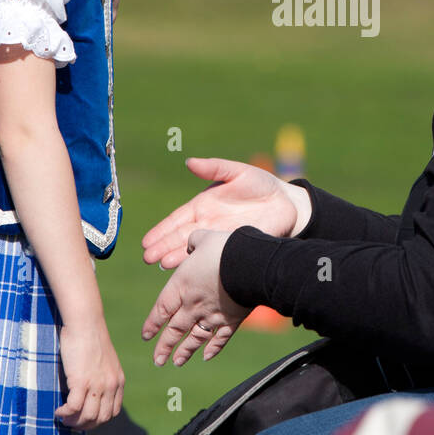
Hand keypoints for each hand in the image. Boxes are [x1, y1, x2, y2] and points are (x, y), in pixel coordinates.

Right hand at [54, 319, 124, 429]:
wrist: (85, 322)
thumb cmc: (90, 338)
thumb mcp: (104, 362)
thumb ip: (102, 377)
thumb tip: (89, 393)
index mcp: (118, 380)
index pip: (113, 412)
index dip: (98, 420)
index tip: (85, 419)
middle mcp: (111, 385)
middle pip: (101, 418)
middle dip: (85, 425)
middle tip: (72, 422)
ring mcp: (97, 384)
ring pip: (87, 417)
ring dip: (74, 421)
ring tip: (63, 417)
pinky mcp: (81, 381)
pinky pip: (73, 408)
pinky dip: (65, 413)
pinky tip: (58, 410)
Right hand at [142, 157, 307, 268]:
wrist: (287, 203)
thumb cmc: (261, 184)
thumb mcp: (237, 172)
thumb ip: (214, 168)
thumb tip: (190, 162)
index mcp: (203, 206)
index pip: (177, 220)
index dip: (161, 231)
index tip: (146, 241)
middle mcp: (207, 224)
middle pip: (180, 238)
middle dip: (163, 247)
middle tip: (147, 257)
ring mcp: (219, 238)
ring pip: (194, 250)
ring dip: (177, 258)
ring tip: (162, 264)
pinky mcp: (233, 247)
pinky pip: (213, 258)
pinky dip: (200, 265)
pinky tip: (188, 272)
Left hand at [143, 229, 250, 365]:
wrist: (250, 265)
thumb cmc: (224, 249)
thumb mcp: (203, 238)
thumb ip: (193, 242)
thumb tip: (191, 244)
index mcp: (181, 286)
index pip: (161, 309)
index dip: (153, 324)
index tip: (146, 336)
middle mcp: (193, 305)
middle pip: (175, 330)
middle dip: (164, 346)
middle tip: (158, 360)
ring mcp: (213, 316)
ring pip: (195, 338)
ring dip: (185, 352)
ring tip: (176, 362)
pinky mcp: (232, 321)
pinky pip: (220, 339)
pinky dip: (213, 349)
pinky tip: (206, 357)